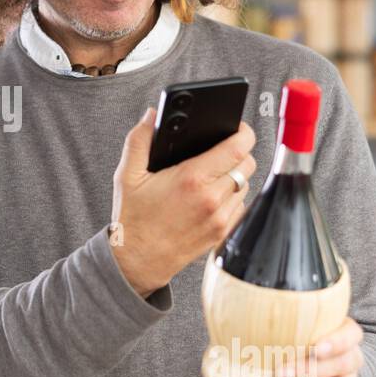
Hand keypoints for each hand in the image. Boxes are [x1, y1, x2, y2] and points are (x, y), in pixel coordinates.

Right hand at [109, 107, 256, 296]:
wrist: (138, 261)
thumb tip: (151, 115)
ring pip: (247, 184)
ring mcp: (220, 218)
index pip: (238, 147)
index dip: (243, 132)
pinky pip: (241, 206)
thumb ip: (138, 139)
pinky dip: (233, 197)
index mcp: (191, 178)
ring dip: (236, 175)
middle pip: (247, 163)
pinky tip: (213, 196)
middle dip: (239, 152)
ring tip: (214, 175)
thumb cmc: (133, 219)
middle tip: (222, 150)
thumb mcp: (127, 175)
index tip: (236, 127)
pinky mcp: (223, 233)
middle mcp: (211, 198)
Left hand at [275, 317, 362, 376]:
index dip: (337, 341)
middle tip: (280, 373)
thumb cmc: (288, 337)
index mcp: (343, 332)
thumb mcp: (284, 325)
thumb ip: (272, 319)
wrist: (292, 365)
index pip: (351, 334)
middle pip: (344, 363)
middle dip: (311, 370)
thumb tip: (241, 316)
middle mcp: (351, 356)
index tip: (316, 348)